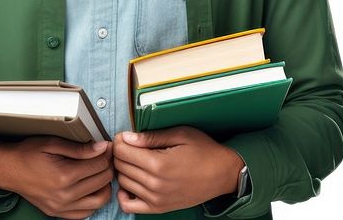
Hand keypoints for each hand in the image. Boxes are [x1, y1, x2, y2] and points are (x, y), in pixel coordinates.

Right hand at [0, 136, 113, 218]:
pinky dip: (93, 201)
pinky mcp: (58, 213)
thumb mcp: (52, 144)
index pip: (99, 165)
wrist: (8, 170)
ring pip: (99, 200)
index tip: (107, 147)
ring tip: (99, 172)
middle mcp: (65, 195)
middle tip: (104, 157)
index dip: (107, 153)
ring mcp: (62, 207)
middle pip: (102, 181)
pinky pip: (86, 213)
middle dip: (107, 166)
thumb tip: (102, 147)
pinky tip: (90, 188)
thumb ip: (79, 148)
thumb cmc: (28, 154)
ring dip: (105, 186)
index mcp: (64, 175)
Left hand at [112, 126, 244, 213]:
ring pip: (123, 182)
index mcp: (159, 164)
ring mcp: (156, 199)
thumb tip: (127, 137)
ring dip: (123, 170)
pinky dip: (124, 195)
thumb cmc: (204, 151)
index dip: (120, 140)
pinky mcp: (159, 208)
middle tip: (129, 145)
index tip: (125, 136)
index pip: (123, 151)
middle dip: (121, 153)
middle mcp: (155, 184)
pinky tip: (132, 181)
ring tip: (134, 160)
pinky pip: (129, 206)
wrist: (223, 174)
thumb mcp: (180, 134)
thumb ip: (152, 136)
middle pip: (120, 166)